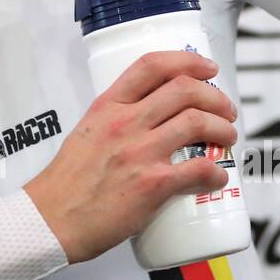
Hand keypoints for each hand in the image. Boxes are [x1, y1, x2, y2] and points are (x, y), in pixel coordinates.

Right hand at [24, 50, 237, 264]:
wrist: (52, 219)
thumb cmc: (67, 182)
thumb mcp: (87, 131)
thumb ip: (115, 120)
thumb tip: (150, 120)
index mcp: (108, 106)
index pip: (152, 66)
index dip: (188, 61)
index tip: (207, 68)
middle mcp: (125, 122)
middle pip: (185, 91)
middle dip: (215, 97)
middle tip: (226, 109)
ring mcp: (140, 152)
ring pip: (198, 123)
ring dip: (223, 129)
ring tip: (227, 137)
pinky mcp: (152, 184)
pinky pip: (198, 170)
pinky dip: (216, 172)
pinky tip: (218, 176)